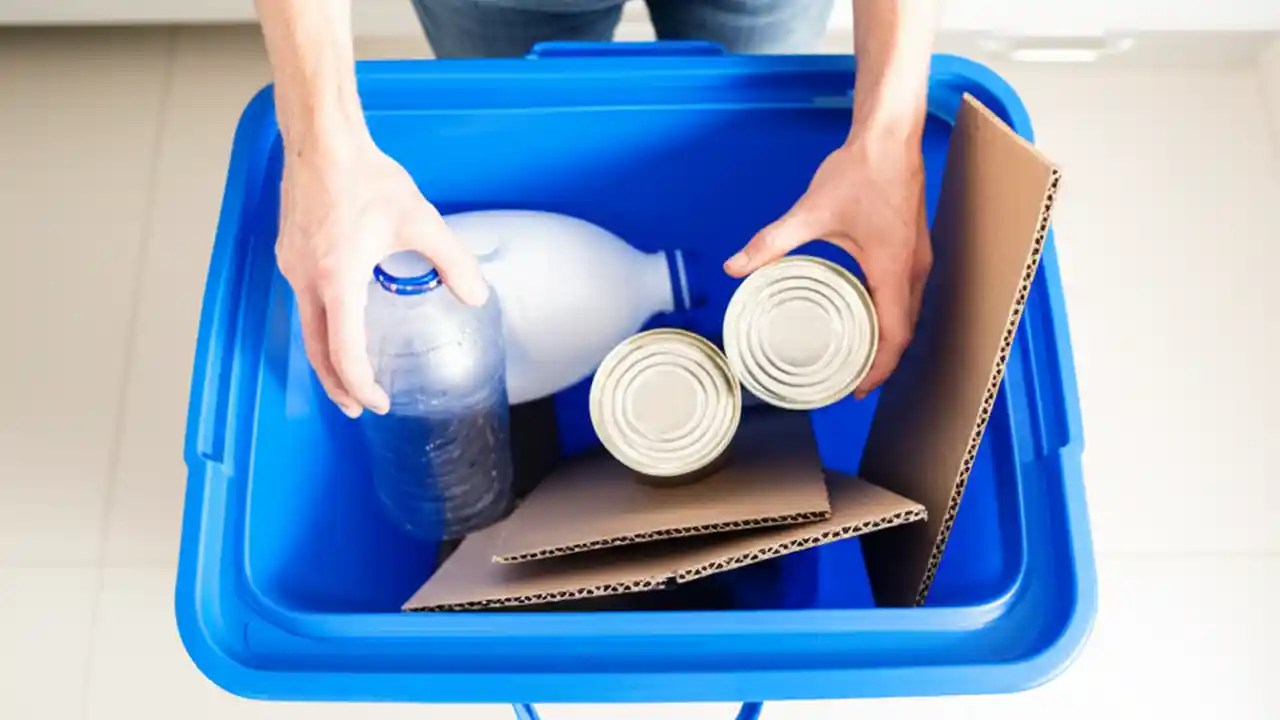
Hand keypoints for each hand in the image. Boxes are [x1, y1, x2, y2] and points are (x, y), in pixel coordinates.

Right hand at [275, 137, 488, 417]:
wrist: (321, 139)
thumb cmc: (365, 177)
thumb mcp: (421, 222)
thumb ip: (453, 263)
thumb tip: (477, 297)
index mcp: (336, 280)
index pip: (344, 353)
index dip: (362, 385)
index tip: (378, 402)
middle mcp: (305, 279)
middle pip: (316, 351)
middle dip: (338, 386)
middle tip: (357, 408)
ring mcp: (290, 265)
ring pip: (306, 327)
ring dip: (327, 356)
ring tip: (348, 373)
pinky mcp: (287, 252)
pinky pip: (302, 299)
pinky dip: (320, 324)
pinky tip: (341, 319)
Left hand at [724, 134, 930, 397]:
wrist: (890, 134)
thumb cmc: (860, 171)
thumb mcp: (811, 211)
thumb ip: (772, 241)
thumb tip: (734, 267)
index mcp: (893, 268)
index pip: (895, 336)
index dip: (878, 369)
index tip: (856, 388)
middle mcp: (913, 268)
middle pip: (904, 331)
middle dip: (880, 362)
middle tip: (849, 380)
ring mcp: (917, 257)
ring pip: (908, 312)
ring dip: (887, 339)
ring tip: (857, 357)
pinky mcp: (913, 246)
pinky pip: (906, 294)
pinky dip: (891, 314)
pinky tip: (866, 316)